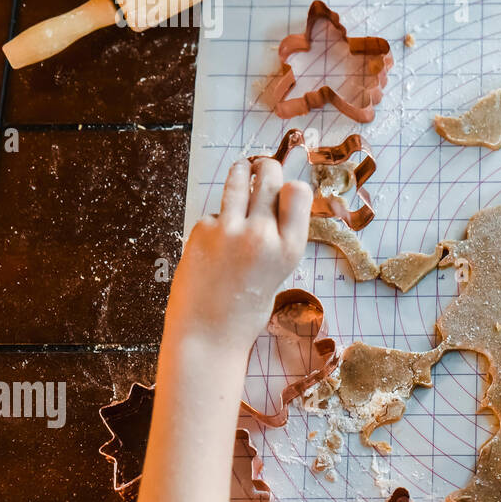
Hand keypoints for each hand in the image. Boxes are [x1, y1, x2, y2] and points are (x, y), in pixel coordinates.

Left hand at [164, 157, 311, 353]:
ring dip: (241, 171)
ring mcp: (230, 230)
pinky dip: (216, 220)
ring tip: (242, 168)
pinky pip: (215, 213)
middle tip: (262, 167)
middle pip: (270, 177)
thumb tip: (274, 204)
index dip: (291, 185)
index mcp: (289, 248)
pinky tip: (214, 241)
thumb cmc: (245, 310)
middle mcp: (263, 235)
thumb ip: (279, 239)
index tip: (285, 185)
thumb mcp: (279, 274)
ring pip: (239, 181)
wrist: (207, 335)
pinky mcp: (202, 231)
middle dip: (267, 167)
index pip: (298, 191)